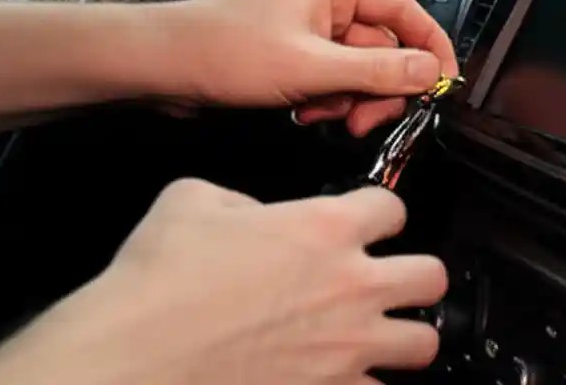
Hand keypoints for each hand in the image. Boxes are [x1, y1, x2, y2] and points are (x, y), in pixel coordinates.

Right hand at [0, 179, 446, 384]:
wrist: (133, 357)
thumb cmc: (156, 285)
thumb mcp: (193, 201)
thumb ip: (241, 199)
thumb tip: (249, 213)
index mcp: (324, 228)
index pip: (392, 207)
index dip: (379, 213)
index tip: (369, 223)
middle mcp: (351, 286)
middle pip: (432, 277)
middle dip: (414, 277)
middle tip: (390, 282)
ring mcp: (347, 347)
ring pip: (423, 344)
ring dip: (405, 339)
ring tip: (383, 338)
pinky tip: (347, 378)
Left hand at [159, 0, 457, 135]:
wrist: (162, 66)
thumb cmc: (222, 51)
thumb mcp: (311, 68)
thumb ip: (378, 71)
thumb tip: (429, 72)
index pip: (406, 11)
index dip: (431, 47)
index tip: (443, 83)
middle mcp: (326, 1)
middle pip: (385, 46)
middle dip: (380, 87)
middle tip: (368, 118)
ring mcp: (310, 27)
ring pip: (359, 69)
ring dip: (351, 99)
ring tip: (323, 115)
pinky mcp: (295, 52)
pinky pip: (333, 78)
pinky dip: (329, 100)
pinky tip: (306, 112)